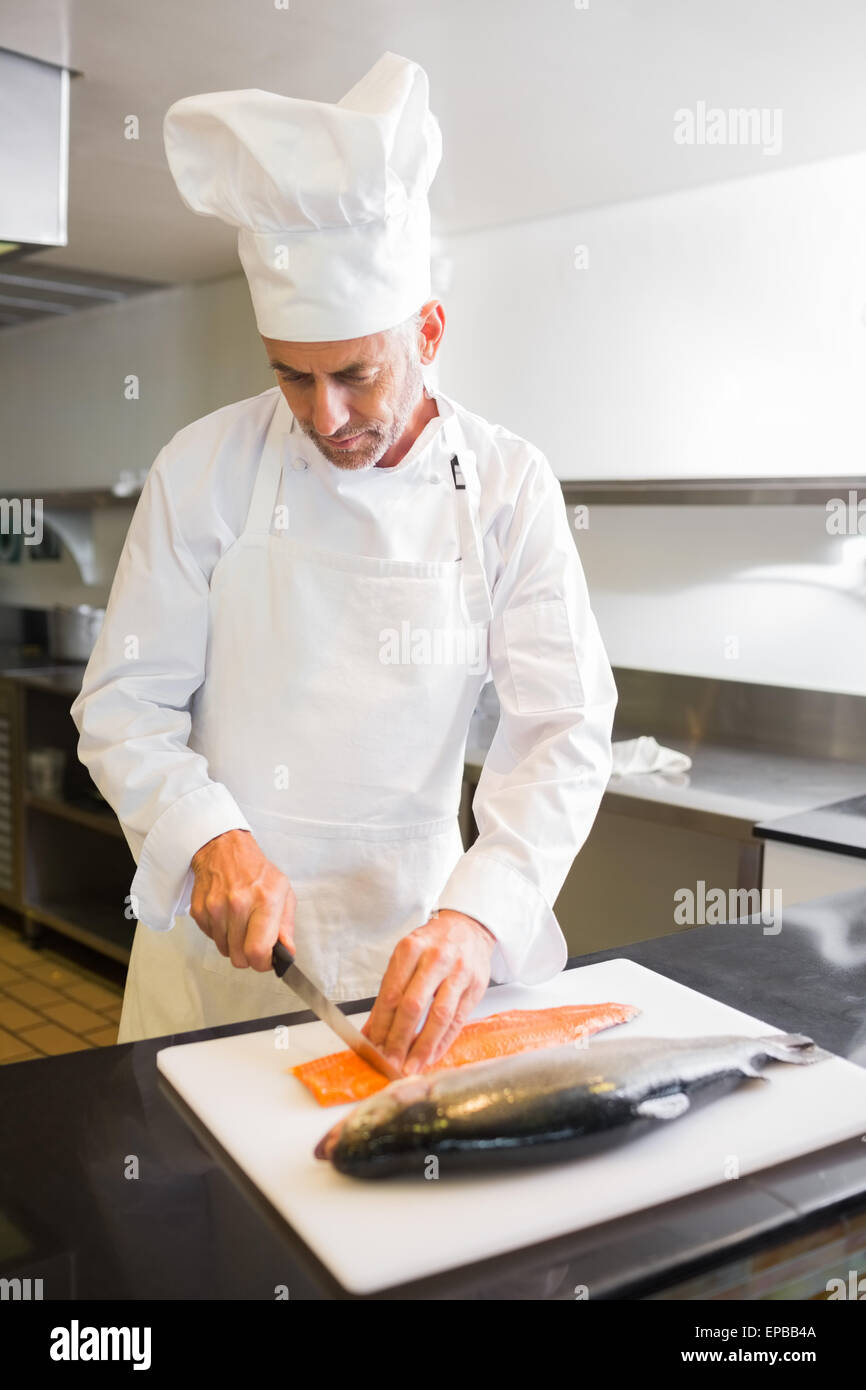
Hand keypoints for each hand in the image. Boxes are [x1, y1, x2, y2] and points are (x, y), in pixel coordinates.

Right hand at [189, 829, 294, 970]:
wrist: (224, 849)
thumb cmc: (257, 871)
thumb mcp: (283, 892)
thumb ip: (286, 926)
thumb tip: (286, 953)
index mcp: (264, 900)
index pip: (258, 950)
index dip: (263, 963)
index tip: (266, 960)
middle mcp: (238, 904)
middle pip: (239, 957)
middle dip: (248, 956)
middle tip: (253, 940)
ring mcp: (216, 908)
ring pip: (224, 950)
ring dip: (234, 944)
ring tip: (240, 923)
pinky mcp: (200, 911)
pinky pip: (211, 939)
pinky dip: (220, 934)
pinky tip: (227, 917)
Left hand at [361, 910, 495, 1074]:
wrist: (468, 928)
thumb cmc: (432, 945)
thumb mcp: (406, 958)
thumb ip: (389, 993)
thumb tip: (371, 1032)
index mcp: (411, 948)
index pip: (392, 993)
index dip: (381, 1024)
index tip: (373, 1046)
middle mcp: (435, 959)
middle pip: (413, 1005)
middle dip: (399, 1039)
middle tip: (389, 1062)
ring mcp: (459, 972)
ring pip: (438, 1016)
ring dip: (422, 1046)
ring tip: (410, 1067)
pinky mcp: (476, 986)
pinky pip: (458, 1020)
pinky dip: (442, 1042)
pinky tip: (431, 1056)